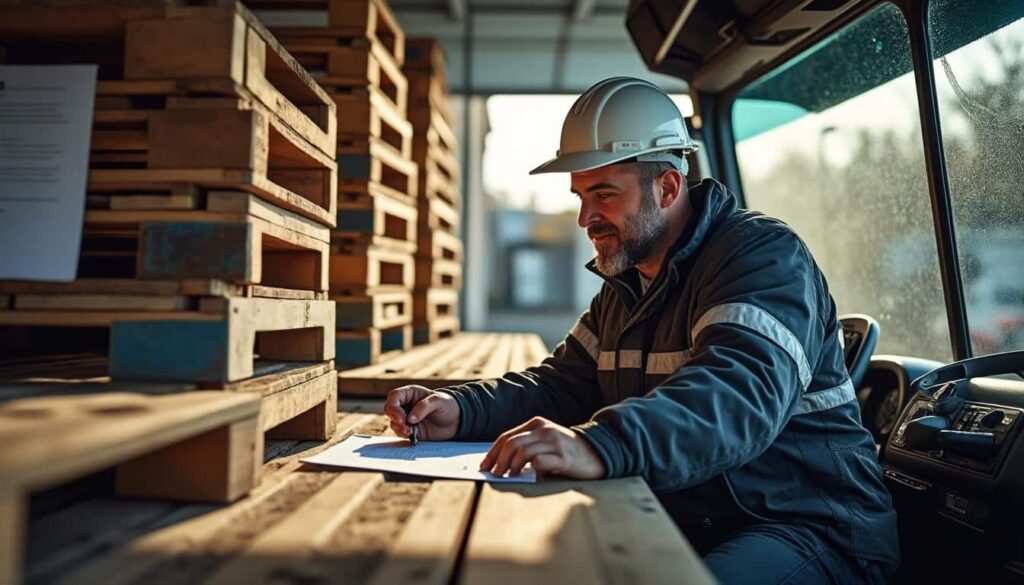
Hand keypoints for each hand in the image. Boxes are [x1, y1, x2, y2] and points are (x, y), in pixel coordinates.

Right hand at [384, 385, 460, 440]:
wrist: (457, 420)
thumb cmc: (448, 405)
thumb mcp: (438, 401)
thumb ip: (424, 406)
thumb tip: (410, 418)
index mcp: (410, 393)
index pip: (394, 396)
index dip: (394, 406)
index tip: (402, 418)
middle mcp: (406, 405)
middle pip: (390, 410)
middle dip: (395, 419)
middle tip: (405, 427)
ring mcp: (407, 418)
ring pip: (394, 423)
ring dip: (400, 428)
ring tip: (411, 432)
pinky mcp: (410, 430)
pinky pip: (401, 433)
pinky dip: (404, 435)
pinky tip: (413, 436)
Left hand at [480, 417, 605, 478]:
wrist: (597, 453)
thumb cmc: (565, 450)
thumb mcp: (545, 440)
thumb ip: (526, 445)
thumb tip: (498, 462)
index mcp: (536, 424)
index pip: (507, 436)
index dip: (492, 452)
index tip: (484, 466)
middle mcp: (544, 430)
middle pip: (512, 444)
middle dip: (498, 461)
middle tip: (495, 474)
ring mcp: (555, 443)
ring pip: (523, 452)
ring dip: (511, 466)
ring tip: (510, 476)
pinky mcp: (564, 458)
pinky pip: (540, 462)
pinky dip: (530, 469)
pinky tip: (529, 475)